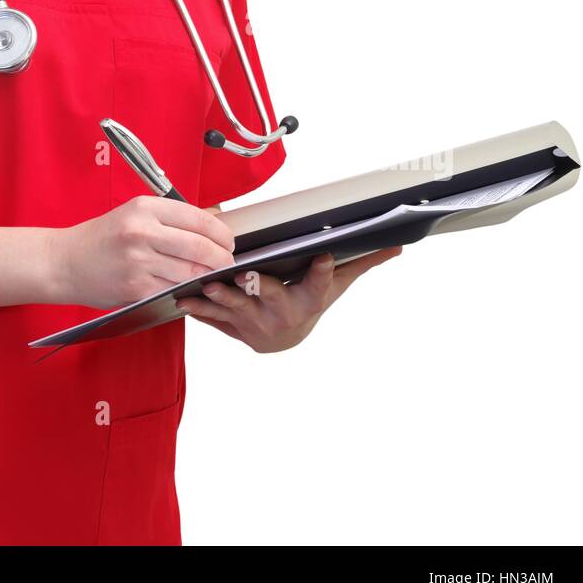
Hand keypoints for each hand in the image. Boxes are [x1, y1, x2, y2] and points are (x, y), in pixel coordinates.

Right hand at [53, 196, 236, 308]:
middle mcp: (142, 232)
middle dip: (221, 257)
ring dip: (207, 277)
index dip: (221, 232)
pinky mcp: (135, 288)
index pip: (197, 218)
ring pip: (190, 272)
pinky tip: (190, 290)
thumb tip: (213, 221)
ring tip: (213, 276)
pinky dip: (186, 292)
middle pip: (200, 246)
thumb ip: (171, 218)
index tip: (229, 240)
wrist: (65, 262)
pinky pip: (172, 291)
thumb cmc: (102, 238)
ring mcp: (138, 261)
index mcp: (144, 208)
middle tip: (228, 262)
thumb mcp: (134, 214)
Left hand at [179, 246, 403, 350]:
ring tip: (209, 285)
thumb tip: (398, 244)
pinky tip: (184, 300)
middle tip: (245, 274)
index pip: (320, 286)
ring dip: (222, 298)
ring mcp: (256, 325)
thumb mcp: (337, 283)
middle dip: (259, 288)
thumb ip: (363, 262)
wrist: (285, 338)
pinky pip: (214, 319)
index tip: (322, 256)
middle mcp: (284, 316)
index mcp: (310, 300)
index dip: (321, 273)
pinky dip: (200, 310)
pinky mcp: (232, 328)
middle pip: (272, 299)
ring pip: (237, 310)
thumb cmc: (310, 301)